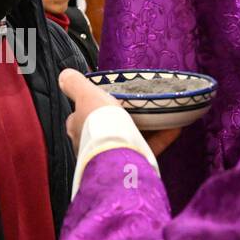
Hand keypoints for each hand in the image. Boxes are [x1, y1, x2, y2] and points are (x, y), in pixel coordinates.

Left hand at [60, 70, 183, 156]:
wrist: (116, 153)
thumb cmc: (98, 122)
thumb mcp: (86, 94)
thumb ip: (74, 84)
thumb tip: (64, 75)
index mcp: (78, 130)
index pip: (80, 117)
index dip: (91, 106)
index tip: (106, 98)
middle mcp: (90, 147)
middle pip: (106, 128)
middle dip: (120, 119)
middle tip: (136, 107)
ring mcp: (111, 157)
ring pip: (127, 139)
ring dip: (143, 128)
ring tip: (158, 115)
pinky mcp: (133, 164)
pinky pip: (149, 148)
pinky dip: (162, 137)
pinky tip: (175, 127)